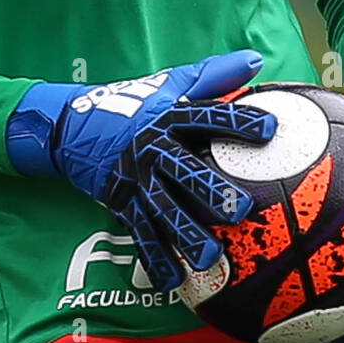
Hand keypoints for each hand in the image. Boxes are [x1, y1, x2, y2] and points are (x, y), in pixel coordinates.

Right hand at [6, 49, 275, 290]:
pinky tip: (173, 283)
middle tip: (239, 210)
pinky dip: (155, 259)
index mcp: (168, 117)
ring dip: (185, 234)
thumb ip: (212, 74)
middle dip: (209, 189)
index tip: (271, 129)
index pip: (207, 116)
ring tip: (210, 258)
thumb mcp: (169, 84)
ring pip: (162, 209)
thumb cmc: (134, 104)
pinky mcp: (123, 204)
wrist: (73, 127)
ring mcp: (136, 180)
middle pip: (183, 169)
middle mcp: (152, 149)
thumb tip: (255, 59)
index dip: (238, 121)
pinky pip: (140, 235)